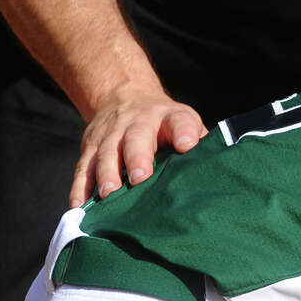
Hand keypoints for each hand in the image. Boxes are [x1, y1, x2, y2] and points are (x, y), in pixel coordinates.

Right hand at [70, 85, 206, 206]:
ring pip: (105, 153)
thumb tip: (221, 171)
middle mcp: (138, 122)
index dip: (185, 132)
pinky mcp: (90, 146)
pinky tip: (79, 205)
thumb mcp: (186, 123)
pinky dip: (79, 187)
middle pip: (136, 139)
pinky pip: (82, 167)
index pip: (180, 122)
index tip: (188, 146)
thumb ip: (200, 143)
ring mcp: (110, 133)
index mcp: (169, 117)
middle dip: (136, 158)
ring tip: (109, 195)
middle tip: (139, 178)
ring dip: (106, 174)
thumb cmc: (166, 123)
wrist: (124, 95)